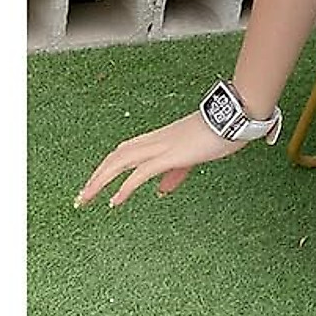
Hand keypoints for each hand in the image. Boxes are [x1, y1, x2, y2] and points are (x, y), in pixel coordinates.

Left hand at [75, 112, 248, 208]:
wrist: (234, 114)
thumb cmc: (222, 129)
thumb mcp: (195, 154)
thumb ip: (176, 172)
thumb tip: (161, 190)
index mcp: (162, 137)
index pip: (126, 150)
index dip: (108, 166)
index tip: (96, 181)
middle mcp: (156, 140)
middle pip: (116, 156)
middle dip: (96, 176)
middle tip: (81, 196)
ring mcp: (161, 146)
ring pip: (120, 162)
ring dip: (99, 180)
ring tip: (85, 199)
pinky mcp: (170, 155)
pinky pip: (140, 173)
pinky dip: (124, 187)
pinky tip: (114, 201)